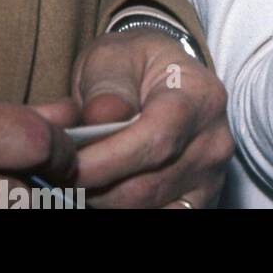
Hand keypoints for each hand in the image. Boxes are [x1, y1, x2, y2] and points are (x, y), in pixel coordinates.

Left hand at [33, 28, 231, 207]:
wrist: (162, 73)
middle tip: (59, 175)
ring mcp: (210, 175)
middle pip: (148, 184)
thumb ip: (106, 85)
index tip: (67, 165)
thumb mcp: (115, 55)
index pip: (157, 138)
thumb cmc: (135, 63)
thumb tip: (98, 119)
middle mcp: (213, 140)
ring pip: (148, 208)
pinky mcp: (200, 199)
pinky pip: (161, 217)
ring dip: (105, 200)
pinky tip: (104, 192)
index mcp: (200, 96)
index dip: (109, 159)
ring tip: (79, 180)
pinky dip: (126, 210)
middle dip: (96, 186)